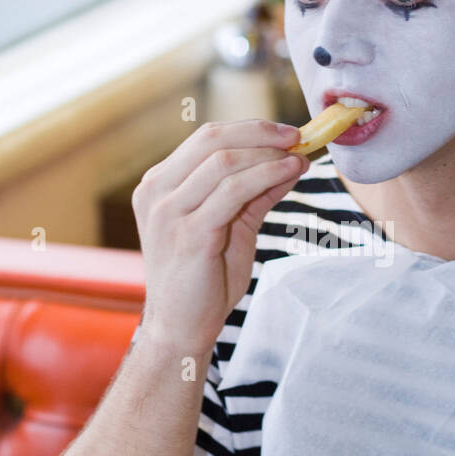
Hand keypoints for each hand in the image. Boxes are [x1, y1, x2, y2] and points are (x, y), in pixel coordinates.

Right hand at [131, 118, 306, 356]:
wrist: (182, 326)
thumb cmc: (204, 278)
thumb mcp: (232, 225)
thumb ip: (256, 192)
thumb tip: (292, 160)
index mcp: (159, 184)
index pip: (205, 138)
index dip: (249, 129)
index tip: (286, 133)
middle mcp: (156, 192)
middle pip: (211, 141)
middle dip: (259, 133)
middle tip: (296, 136)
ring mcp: (168, 213)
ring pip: (223, 163)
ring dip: (268, 156)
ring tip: (298, 158)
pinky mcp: (188, 234)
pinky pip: (232, 192)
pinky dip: (266, 177)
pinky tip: (289, 174)